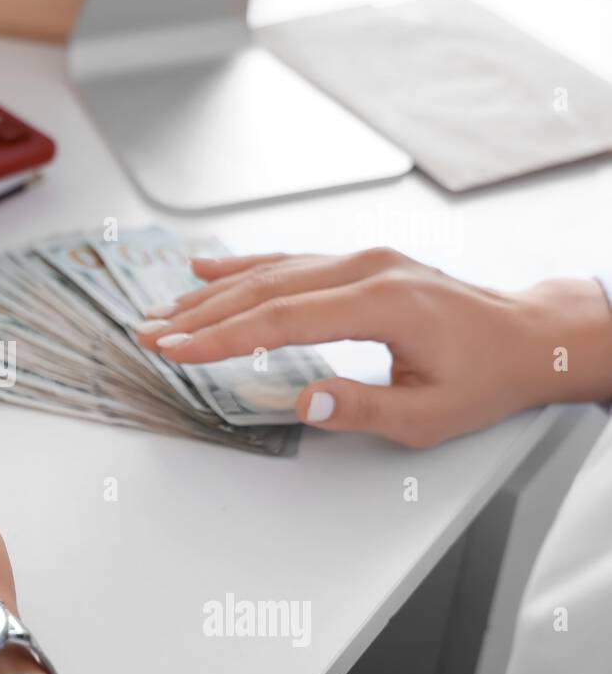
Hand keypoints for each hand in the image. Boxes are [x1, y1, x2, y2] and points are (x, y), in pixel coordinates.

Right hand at [136, 248, 611, 447]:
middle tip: (147, 333)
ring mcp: (362, 260)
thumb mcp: (431, 414)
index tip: (175, 351)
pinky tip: (206, 270)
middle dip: (198, 315)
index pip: (280, 319)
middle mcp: (367, 269)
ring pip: (271, 271)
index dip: (221, 337)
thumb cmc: (485, 378)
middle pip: (263, 289)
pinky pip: (290, 261)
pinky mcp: (359, 262)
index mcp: (382, 303)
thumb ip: (363, 408)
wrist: (527, 336)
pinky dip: (244, 266)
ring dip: (211, 293)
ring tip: (161, 312)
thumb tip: (301, 402)